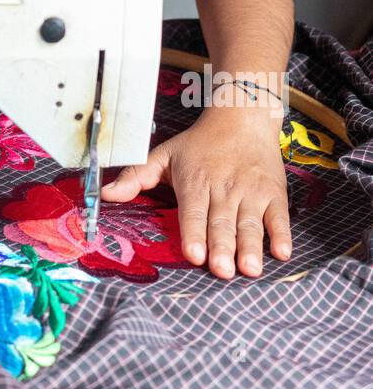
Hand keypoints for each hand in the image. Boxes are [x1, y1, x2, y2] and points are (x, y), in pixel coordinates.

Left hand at [100, 109, 291, 278]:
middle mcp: (224, 189)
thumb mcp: (164, 155)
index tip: (194, 255)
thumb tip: (105, 194)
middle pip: (222, 222)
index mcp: (195, 182)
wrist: (241, 117)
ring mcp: (251, 192)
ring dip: (251, 247)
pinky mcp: (274, 194)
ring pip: (250, 224)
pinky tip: (282, 252)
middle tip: (222, 271)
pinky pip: (279, 216)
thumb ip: (135, 176)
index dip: (194, 234)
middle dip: (222, 247)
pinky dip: (282, 234)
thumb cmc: (200, 143)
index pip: (193, 212)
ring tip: (249, 269)